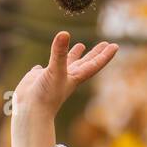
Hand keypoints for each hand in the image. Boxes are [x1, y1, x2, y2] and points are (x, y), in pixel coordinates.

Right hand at [9, 29, 117, 146]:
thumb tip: (64, 33)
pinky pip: (43, 70)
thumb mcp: (55, 71)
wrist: (31, 112)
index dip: (104, 55)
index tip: (115, 46)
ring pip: (66, 63)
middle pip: (84, 62)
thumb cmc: (46, 95)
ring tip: (81, 46)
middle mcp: (65, 77)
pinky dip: (44, 65)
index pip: (93, 64)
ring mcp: (52, 77)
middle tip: (105, 44)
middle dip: (94, 53)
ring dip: (73, 55)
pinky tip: (40, 65)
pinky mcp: (38, 78)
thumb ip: (59, 53)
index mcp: (74, 77)